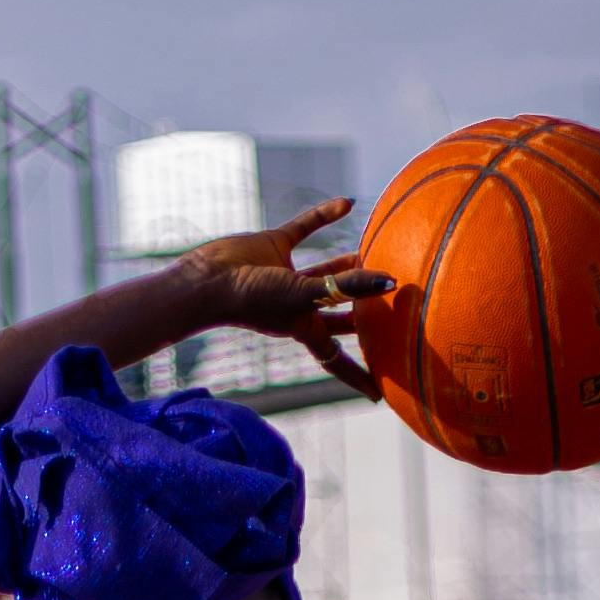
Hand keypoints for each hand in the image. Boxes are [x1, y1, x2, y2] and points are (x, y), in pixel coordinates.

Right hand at [185, 197, 393, 393]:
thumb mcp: (305, 296)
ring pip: (325, 270)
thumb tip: (388, 282)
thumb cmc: (254, 299)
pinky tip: (347, 204)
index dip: (357, 374)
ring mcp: (285, 275)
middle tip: (388, 314)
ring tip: (373, 254)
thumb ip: (348, 287)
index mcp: (303, 329)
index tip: (377, 394)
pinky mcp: (273, 245)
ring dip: (348, 263)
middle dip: (360, 314)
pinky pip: (304, 228)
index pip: (336, 358)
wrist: (210, 279)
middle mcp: (297, 305)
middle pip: (337, 313)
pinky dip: (324, 216)